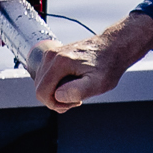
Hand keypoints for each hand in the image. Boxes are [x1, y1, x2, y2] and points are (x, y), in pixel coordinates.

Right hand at [34, 14, 152, 112]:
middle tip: (77, 98)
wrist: (113, 47)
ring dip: (56, 92)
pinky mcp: (53, 55)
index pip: (41, 93)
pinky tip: (72, 83)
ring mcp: (50, 54)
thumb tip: (58, 96)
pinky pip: (46, 77)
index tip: (75, 102)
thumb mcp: (99, 83)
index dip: (55, 105)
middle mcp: (51, 56)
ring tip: (77, 89)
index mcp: (59, 63)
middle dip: (55, 99)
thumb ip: (77, 91)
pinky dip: (56, 84)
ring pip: (42, 83)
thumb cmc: (108, 65)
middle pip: (39, 89)